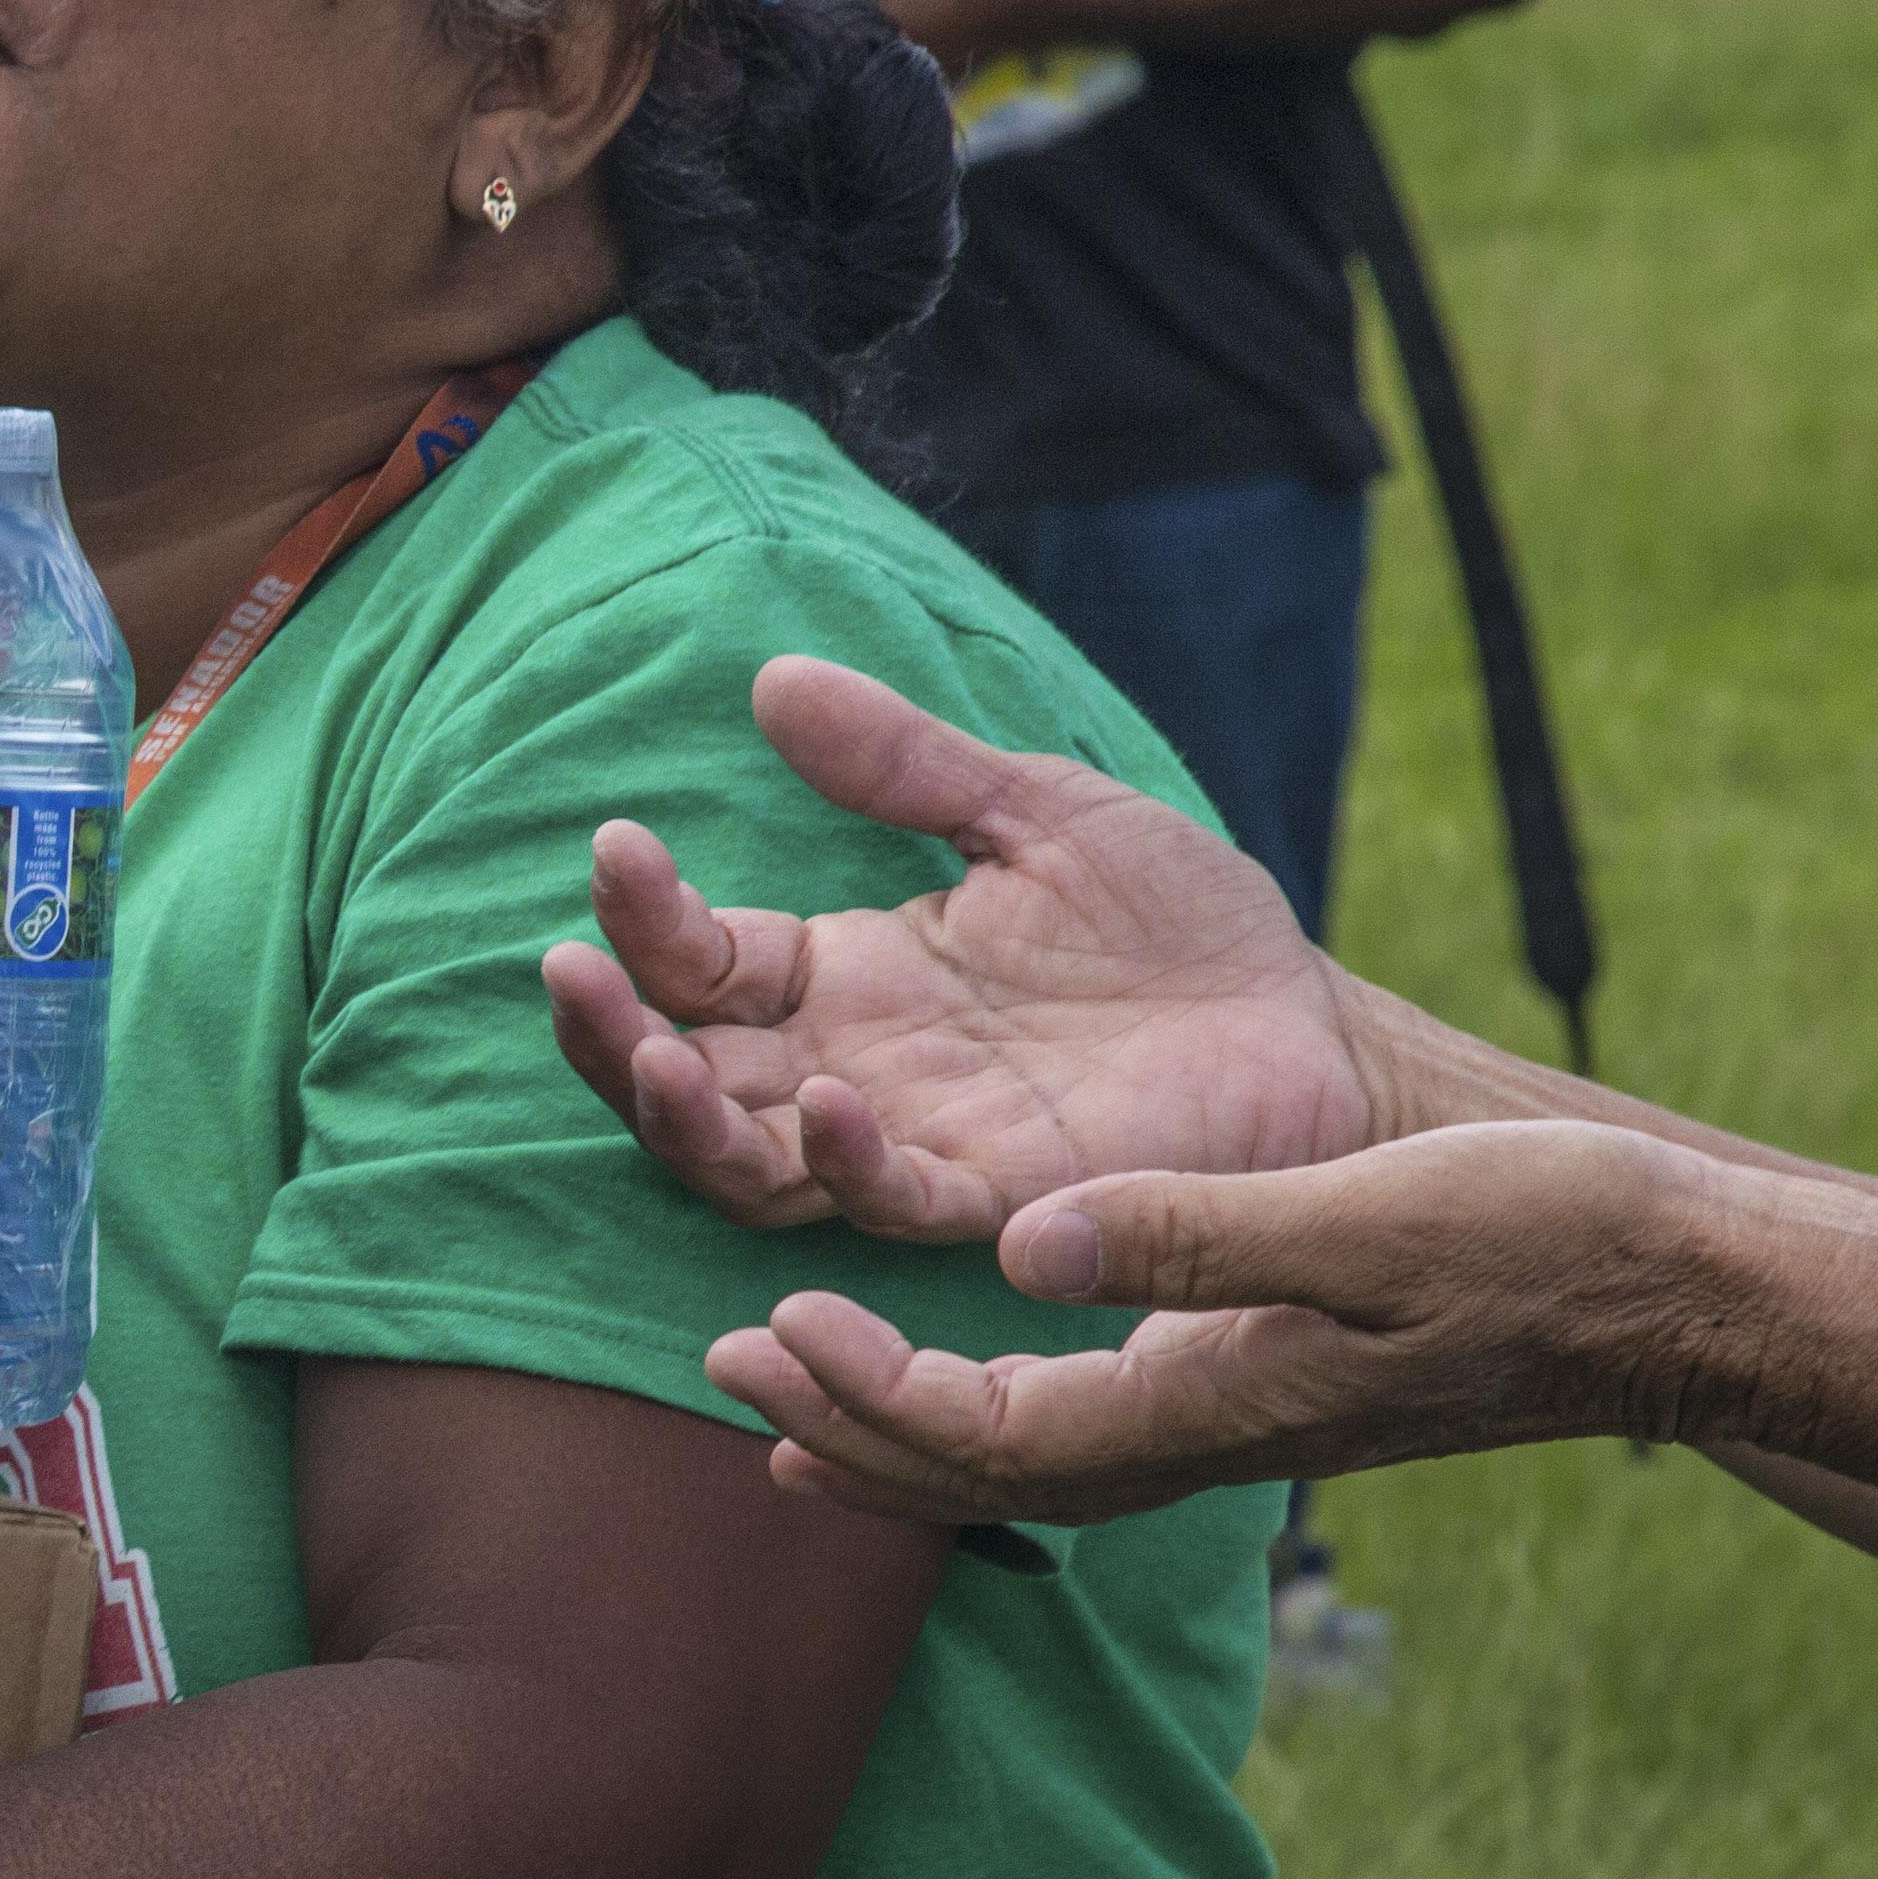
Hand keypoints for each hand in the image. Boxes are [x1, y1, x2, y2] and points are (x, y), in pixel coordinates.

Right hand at [545, 653, 1387, 1241]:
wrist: (1310, 1026)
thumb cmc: (1180, 926)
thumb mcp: (1036, 811)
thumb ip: (905, 763)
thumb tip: (771, 678)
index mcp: (847, 978)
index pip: (700, 962)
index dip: (643, 919)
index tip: (618, 844)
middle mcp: (853, 1069)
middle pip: (682, 1076)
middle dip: (608, 1036)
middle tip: (567, 972)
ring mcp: (916, 1140)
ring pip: (747, 1162)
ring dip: (683, 1116)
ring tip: (652, 1053)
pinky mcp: (1002, 1195)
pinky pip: (892, 1200)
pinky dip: (843, 1165)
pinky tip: (826, 1103)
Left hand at [708, 1118, 1752, 1522]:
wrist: (1675, 1298)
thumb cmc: (1542, 1242)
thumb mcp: (1363, 1219)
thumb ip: (1196, 1236)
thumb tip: (1025, 1247)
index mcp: (1206, 1408)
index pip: (983, 1439)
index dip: (862, 1395)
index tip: (767, 1324)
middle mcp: (1197, 1440)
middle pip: (970, 1475)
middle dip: (838, 1427)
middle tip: (719, 1363)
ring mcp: (1225, 1426)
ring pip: (1014, 1461)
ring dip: (889, 1426)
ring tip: (779, 1381)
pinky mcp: (1254, 1392)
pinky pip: (1074, 1426)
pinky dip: (976, 1408)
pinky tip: (940, 1367)